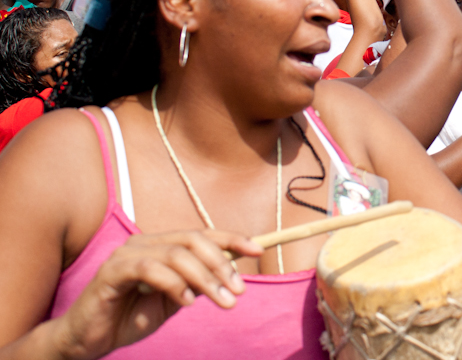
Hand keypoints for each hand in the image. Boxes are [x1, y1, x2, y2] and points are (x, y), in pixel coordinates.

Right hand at [52, 230, 261, 359]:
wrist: (90, 340)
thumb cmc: (132, 317)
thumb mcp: (176, 300)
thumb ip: (198, 284)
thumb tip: (232, 275)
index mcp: (162, 245)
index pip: (202, 234)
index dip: (232, 238)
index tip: (258, 250)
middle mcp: (145, 242)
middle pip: (194, 240)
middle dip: (222, 264)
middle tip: (238, 291)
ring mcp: (128, 253)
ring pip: (177, 254)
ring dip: (205, 278)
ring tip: (221, 301)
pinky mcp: (113, 271)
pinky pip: (151, 269)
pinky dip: (175, 284)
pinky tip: (186, 302)